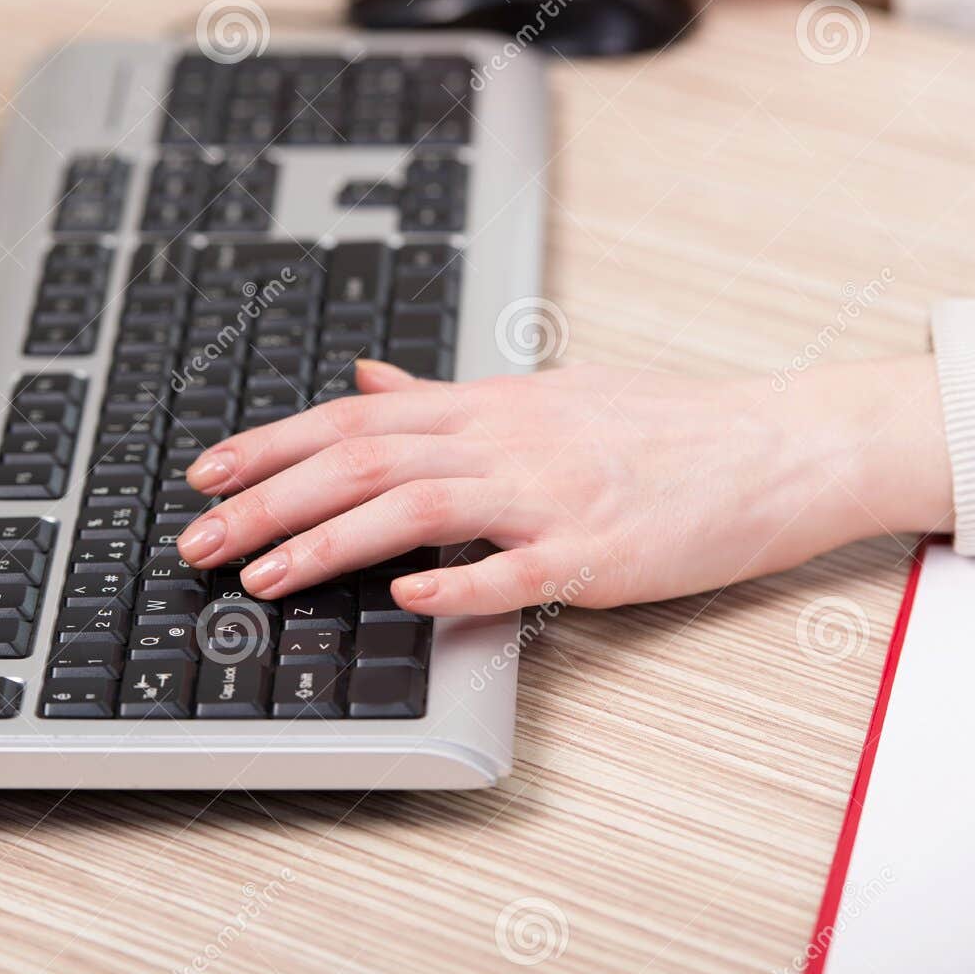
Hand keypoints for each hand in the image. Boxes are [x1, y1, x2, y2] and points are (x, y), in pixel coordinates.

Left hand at [176, 356, 951, 615]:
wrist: (774, 446)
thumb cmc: (660, 428)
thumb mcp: (542, 395)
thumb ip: (446, 395)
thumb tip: (368, 375)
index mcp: (491, 404)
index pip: (356, 415)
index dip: (273, 443)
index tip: (208, 473)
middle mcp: (508, 439)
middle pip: (365, 458)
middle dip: (270, 499)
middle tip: (201, 540)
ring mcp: (553, 493)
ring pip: (419, 505)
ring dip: (330, 541)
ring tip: (265, 579)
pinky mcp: (599, 549)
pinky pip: (518, 569)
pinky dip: (456, 582)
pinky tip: (404, 598)